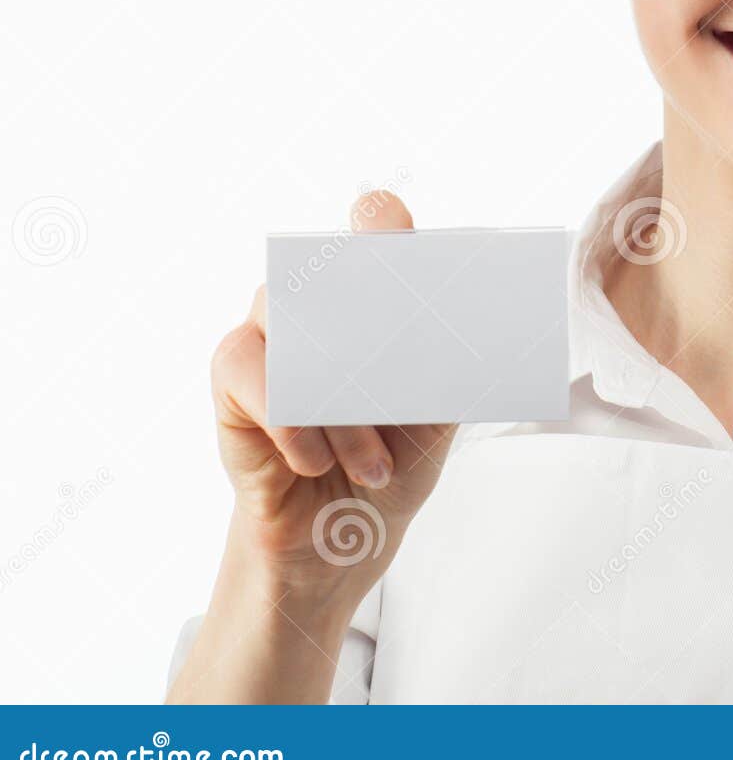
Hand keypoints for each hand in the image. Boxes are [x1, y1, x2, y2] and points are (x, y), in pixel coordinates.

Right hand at [209, 188, 455, 602]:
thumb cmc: (392, 463)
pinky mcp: (232, 382)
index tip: (388, 220)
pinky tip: (315, 460)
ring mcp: (272, 338)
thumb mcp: (436, 413)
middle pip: (330, 272)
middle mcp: (320, 305)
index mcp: (377, 299)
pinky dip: (294, 423)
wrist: (342, 539)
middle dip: (374, 331)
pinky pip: (252, 375)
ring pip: (298, 331)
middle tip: (399, 382)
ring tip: (372, 461)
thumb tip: (472, 325)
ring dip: (345, 407)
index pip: (374, 228)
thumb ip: (445, 362)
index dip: (380, 221)